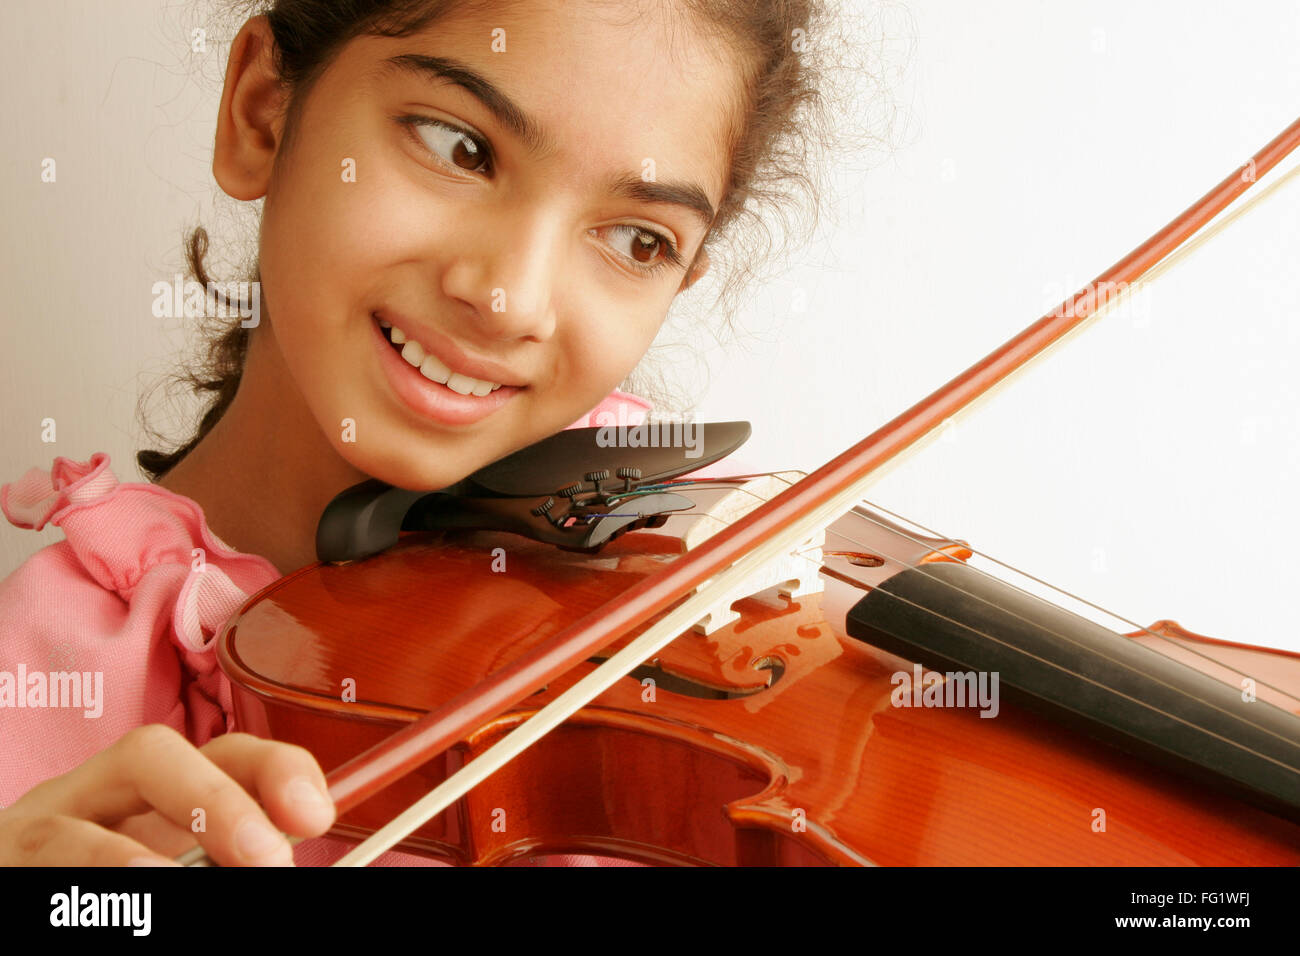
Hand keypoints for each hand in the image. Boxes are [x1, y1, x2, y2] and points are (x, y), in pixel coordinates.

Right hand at [0, 725, 334, 865]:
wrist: (38, 898)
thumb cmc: (122, 891)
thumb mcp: (193, 866)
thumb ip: (237, 864)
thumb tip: (289, 869)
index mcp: (161, 795)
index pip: (224, 753)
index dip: (274, 771)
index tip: (316, 815)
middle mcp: (96, 799)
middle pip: (149, 755)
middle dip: (217, 802)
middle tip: (269, 860)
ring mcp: (34, 836)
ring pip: (70, 825)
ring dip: (126, 863)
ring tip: (168, 883)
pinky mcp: (2, 869)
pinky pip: (36, 877)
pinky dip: (81, 895)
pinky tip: (110, 914)